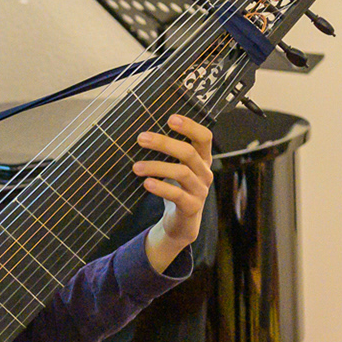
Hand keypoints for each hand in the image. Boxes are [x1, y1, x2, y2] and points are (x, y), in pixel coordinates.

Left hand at [135, 114, 215, 273]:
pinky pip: (177, 194)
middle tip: (141, 138)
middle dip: (164, 143)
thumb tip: (143, 133)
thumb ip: (168, 153)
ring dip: (156, 166)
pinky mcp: (191, 206)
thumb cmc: (176, 189)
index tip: (171, 118)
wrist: (181, 223)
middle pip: (188, 152)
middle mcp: (204, 172)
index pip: (204, 137)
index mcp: (203, 159)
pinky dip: (161, 187)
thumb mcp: (176, 168)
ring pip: (181, 172)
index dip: (190, 126)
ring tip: (136, 167)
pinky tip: (147, 183)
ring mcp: (200, 190)